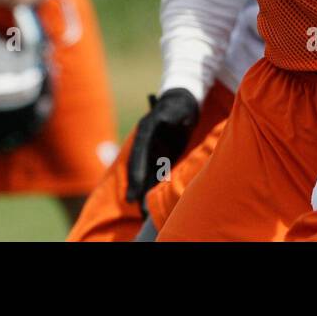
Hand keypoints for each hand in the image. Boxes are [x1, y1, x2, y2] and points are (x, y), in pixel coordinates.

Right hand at [125, 88, 199, 207]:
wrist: (183, 104)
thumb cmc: (180, 106)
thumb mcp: (176, 108)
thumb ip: (171, 115)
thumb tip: (165, 121)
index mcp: (146, 130)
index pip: (139, 153)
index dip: (136, 170)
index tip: (135, 186)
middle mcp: (145, 143)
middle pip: (138, 166)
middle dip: (136, 185)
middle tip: (133, 202)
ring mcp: (151, 150)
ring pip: (145, 173)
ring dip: (144, 190)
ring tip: (143, 211)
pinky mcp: (160, 156)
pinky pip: (155, 174)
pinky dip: (153, 188)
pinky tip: (153, 203)